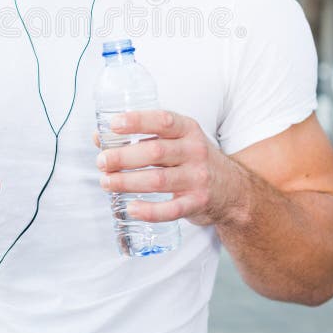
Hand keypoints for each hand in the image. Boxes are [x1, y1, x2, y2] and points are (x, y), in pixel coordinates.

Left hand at [95, 110, 234, 225]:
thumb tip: (98, 137)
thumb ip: (141, 136)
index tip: (114, 125)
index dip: (137, 121)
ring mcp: (197, 178)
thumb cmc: (192, 158)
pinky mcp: (197, 203)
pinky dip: (148, 211)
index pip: (163, 120)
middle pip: (155, 152)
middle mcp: (194, 151)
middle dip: (123, 157)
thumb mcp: (175, 140)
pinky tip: (131, 208)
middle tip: (101, 162)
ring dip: (127, 182)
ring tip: (106, 182)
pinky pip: (170, 210)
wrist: (233, 189)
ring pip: (158, 181)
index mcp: (188, 129)